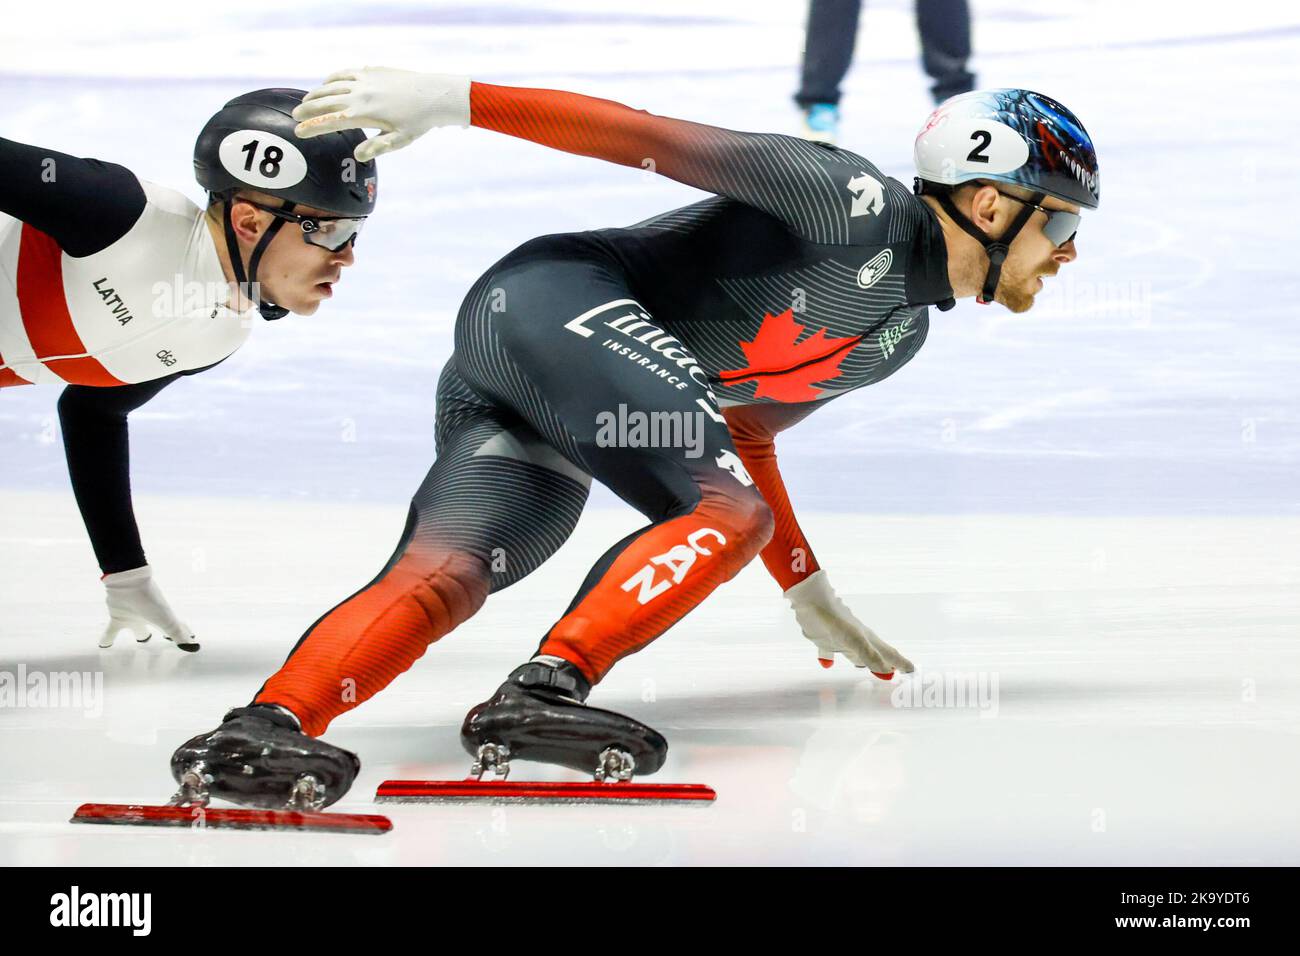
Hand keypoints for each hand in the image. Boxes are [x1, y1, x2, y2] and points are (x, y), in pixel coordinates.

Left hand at [99, 565, 198, 651]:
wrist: (129, 584)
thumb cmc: (151, 602)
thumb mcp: (166, 621)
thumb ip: (178, 636)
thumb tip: (195, 649)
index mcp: (164, 619)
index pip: (177, 628)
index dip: (183, 634)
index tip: (191, 638)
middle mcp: (150, 619)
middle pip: (158, 629)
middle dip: (161, 635)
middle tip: (163, 645)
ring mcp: (134, 617)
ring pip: (137, 630)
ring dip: (138, 636)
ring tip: (136, 647)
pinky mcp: (118, 617)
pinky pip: (111, 632)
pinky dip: (107, 639)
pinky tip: (103, 647)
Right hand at [292, 66, 471, 161]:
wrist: (434, 94)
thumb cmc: (418, 122)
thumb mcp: (399, 140)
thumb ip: (376, 147)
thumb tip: (357, 156)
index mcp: (364, 115)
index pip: (331, 122)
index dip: (312, 127)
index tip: (298, 132)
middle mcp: (360, 96)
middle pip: (325, 102)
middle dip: (308, 110)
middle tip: (294, 116)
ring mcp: (365, 82)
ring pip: (332, 86)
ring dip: (316, 93)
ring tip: (306, 101)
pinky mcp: (371, 72)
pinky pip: (345, 74)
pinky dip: (332, 79)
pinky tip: (326, 83)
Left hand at [784, 570, 911, 678]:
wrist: (809, 599)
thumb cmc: (833, 618)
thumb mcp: (853, 639)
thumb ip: (869, 654)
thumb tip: (887, 672)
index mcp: (867, 638)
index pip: (887, 653)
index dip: (899, 662)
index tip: (912, 670)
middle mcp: (856, 639)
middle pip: (875, 654)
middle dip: (887, 663)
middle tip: (898, 673)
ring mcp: (840, 638)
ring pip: (857, 654)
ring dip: (865, 662)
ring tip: (873, 670)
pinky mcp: (823, 637)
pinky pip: (828, 651)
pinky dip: (829, 658)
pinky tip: (827, 665)